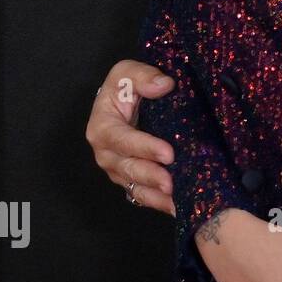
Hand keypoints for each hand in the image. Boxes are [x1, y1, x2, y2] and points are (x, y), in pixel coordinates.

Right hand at [86, 59, 178, 216]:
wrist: (127, 104)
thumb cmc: (126, 88)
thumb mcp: (128, 73)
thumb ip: (143, 76)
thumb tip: (163, 85)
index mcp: (102, 128)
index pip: (121, 140)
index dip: (143, 147)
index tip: (168, 153)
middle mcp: (107, 154)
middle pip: (127, 168)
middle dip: (150, 176)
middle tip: (171, 183)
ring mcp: (119, 171)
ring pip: (135, 187)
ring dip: (155, 195)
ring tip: (176, 199)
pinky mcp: (133, 181)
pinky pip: (144, 197)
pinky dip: (160, 204)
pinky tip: (179, 208)